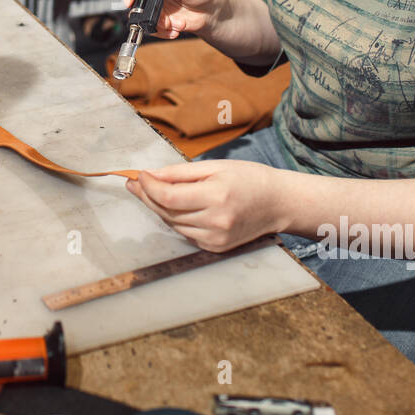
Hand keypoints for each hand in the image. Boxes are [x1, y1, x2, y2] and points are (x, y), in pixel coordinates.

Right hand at [117, 0, 224, 39]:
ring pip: (140, 17)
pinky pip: (150, 29)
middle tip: (160, 17)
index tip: (131, 0)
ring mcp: (151, 5)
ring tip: (177, 22)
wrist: (210, 11)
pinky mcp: (155, 20)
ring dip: (158, 23)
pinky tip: (177, 27)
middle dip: (143, 11)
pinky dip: (163, 31)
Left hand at [125, 159, 292, 251]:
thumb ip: (180, 173)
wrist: (278, 203)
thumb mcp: (216, 166)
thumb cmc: (249, 178)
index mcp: (216, 197)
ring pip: (173, 224)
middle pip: (167, 212)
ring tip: (153, 191)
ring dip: (160, 208)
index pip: (168, 197)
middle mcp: (216, 222)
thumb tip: (150, 176)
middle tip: (136, 183)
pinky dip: (176, 219)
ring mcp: (215, 238)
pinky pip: (185, 232)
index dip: (148, 187)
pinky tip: (177, 207)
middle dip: (147, 196)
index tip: (139, 176)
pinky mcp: (215, 247)